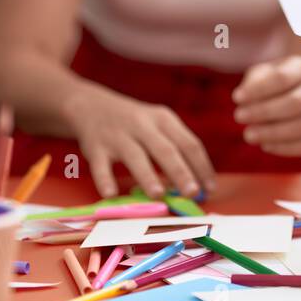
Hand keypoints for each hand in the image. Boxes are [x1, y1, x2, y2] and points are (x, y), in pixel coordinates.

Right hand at [67, 91, 215, 199]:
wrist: (89, 105)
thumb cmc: (134, 123)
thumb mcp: (157, 125)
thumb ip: (175, 150)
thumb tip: (197, 185)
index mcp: (164, 119)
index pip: (189, 143)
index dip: (202, 166)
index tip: (210, 189)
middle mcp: (142, 125)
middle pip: (166, 150)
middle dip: (180, 172)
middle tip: (192, 193)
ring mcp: (118, 136)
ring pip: (135, 157)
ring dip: (147, 176)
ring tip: (159, 195)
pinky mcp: (95, 148)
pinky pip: (100, 166)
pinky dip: (105, 180)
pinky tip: (111, 194)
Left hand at [233, 55, 300, 156]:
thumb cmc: (280, 81)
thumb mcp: (266, 71)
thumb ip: (255, 82)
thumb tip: (244, 101)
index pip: (282, 78)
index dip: (259, 89)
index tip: (236, 98)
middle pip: (295, 102)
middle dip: (265, 112)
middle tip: (238, 117)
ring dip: (274, 133)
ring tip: (249, 136)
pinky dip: (286, 148)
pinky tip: (266, 145)